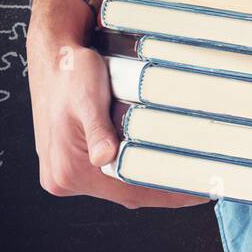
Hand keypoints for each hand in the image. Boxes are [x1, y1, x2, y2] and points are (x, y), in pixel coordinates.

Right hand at [27, 0, 208, 209]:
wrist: (52, 57)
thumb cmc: (70, 72)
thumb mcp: (87, 97)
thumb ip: (98, 129)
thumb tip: (105, 157)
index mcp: (67, 169)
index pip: (128, 192)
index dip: (165, 193)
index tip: (197, 192)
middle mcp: (63, 177)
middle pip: (125, 193)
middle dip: (162, 188)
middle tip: (199, 182)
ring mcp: (65, 172)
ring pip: (118, 184)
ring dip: (147, 179)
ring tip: (184, 173)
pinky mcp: (71, 161)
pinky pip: (109, 174)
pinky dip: (132, 169)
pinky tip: (155, 161)